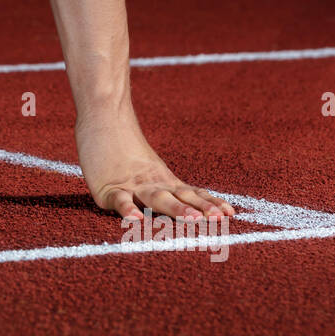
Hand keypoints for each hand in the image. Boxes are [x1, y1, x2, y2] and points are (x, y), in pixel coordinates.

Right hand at [76, 99, 233, 220]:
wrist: (103, 115)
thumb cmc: (120, 143)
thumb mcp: (145, 165)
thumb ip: (157, 180)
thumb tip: (173, 193)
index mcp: (162, 179)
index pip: (191, 193)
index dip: (210, 203)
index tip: (231, 214)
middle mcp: (151, 183)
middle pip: (179, 197)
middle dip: (199, 208)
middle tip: (217, 219)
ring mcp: (130, 185)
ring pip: (156, 198)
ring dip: (175, 209)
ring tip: (192, 220)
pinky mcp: (107, 189)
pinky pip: (119, 200)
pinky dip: (127, 210)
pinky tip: (136, 219)